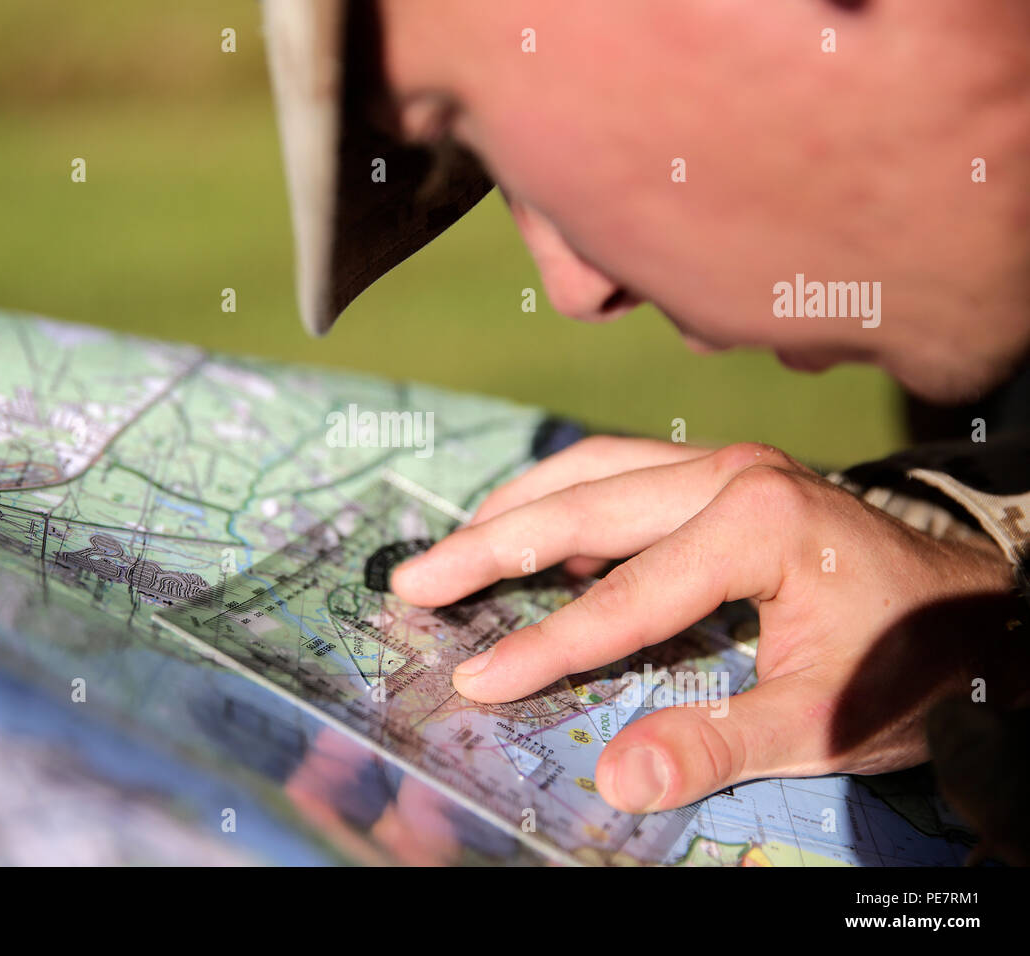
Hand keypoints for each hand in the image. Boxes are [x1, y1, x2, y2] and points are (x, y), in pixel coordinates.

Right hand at [391, 436, 1026, 813]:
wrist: (977, 606)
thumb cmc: (906, 662)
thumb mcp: (823, 721)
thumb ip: (717, 744)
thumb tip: (617, 778)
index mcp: (757, 523)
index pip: (623, 598)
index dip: (543, 647)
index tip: (473, 681)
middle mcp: (732, 473)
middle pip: (583, 504)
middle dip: (490, 547)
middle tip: (413, 583)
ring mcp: (726, 464)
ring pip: (593, 469)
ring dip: (517, 507)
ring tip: (452, 550)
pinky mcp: (723, 474)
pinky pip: (621, 473)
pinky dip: (562, 501)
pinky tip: (532, 536)